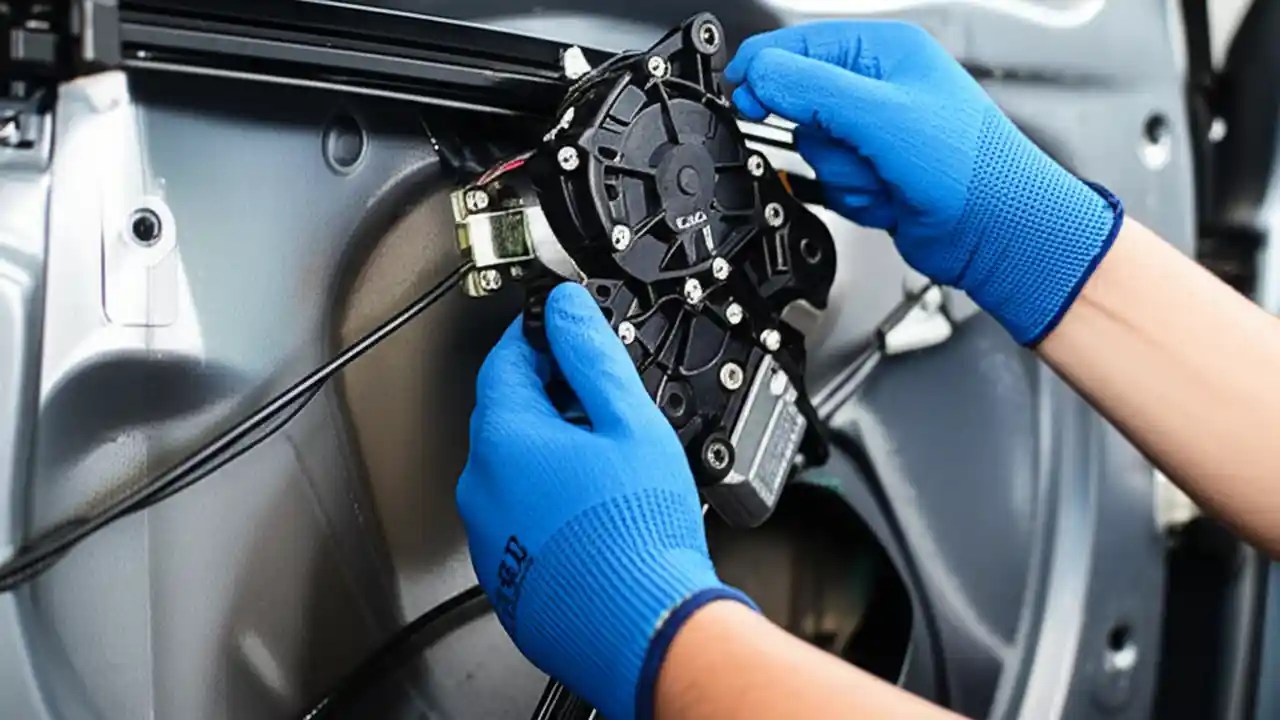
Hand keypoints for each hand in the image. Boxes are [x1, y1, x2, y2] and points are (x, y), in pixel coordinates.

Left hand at [456, 283, 752, 719]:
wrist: (642, 627)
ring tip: (607, 466)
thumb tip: (566, 310)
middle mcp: (482, 486)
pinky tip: (593, 513)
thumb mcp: (628, 422)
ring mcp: (488, 534)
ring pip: (512, 468)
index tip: (565, 332)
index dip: (538, 337)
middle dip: (549, 396)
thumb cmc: (638, 533)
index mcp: (505, 439)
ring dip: (549, 452)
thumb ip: (591, 355)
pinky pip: (517, 516)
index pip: (505, 360)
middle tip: (600, 401)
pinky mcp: (504, 572)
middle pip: (506, 414)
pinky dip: (547, 502)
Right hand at [726, 20, 1121, 343]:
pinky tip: (890, 196)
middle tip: (853, 147)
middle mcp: (879, 87)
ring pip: (815, 148)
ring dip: (844, 172)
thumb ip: (813, 90)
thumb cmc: (968, 167)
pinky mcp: (874, 172)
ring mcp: (876, 133)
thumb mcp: (881, 117)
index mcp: (886, 52)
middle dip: (825, 137)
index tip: (743, 95)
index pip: (801, 45)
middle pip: (801, 103)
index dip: (766, 70)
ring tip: (884, 176)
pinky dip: (855, 195)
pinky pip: (833, 180)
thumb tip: (761, 73)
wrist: (998, 231)